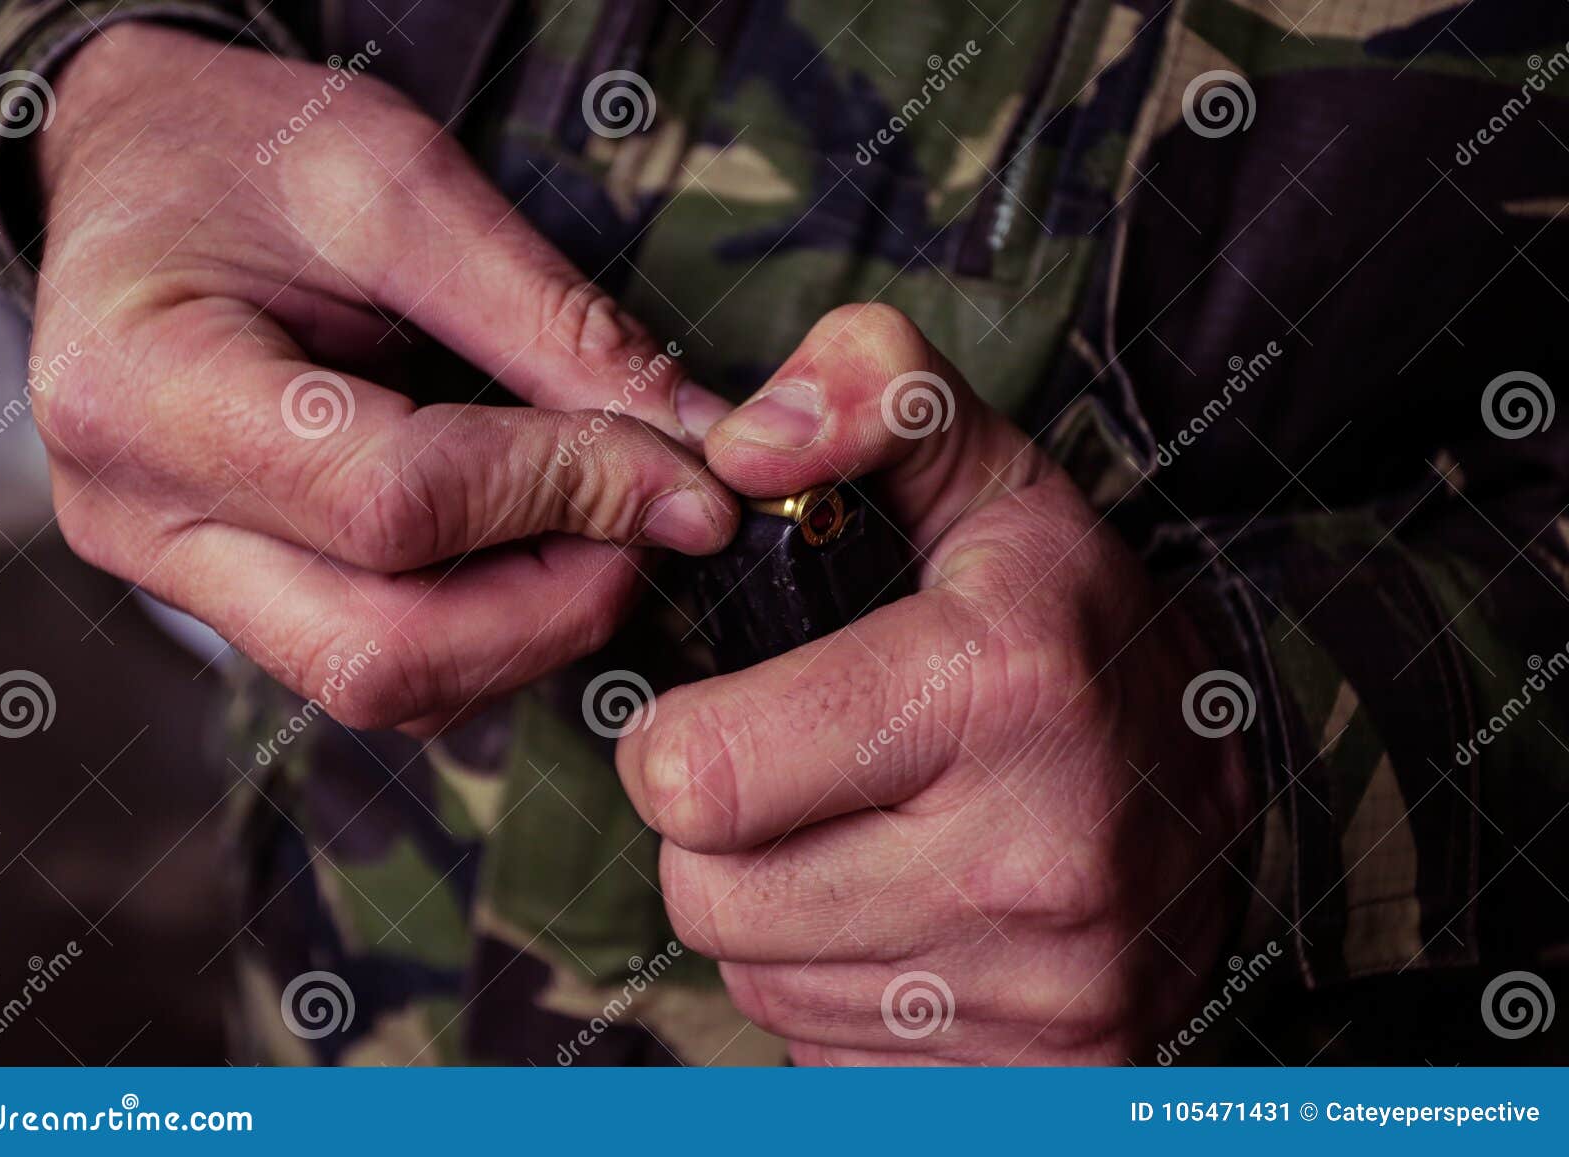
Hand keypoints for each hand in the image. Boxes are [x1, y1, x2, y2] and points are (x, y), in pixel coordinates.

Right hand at [29, 26, 737, 732]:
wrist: (135, 174)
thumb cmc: (241, 150)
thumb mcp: (400, 186)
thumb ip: (551, 321)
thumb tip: (697, 445)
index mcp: (147, 389)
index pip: (394, 504)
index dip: (570, 496)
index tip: (691, 476)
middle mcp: (144, 521)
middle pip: (383, 653)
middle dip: (562, 604)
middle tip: (653, 518)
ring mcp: (181, 578)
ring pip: (388, 685)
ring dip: (536, 627)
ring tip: (597, 517)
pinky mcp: (235, 602)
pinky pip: (381, 670)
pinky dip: (492, 631)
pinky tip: (534, 544)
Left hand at [617, 305, 1251, 1063]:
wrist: (1239, 801)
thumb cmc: (1082, 637)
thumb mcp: (992, 479)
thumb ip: (869, 397)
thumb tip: (735, 445)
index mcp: (997, 693)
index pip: (700, 775)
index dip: (677, 740)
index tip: (723, 715)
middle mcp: (1020, 863)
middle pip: (708, 892)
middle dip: (720, 834)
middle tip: (799, 778)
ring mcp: (1030, 996)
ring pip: (756, 978)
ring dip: (778, 911)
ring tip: (866, 840)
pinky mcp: (1028, 1080)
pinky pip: (824, 1050)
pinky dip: (836, 990)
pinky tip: (905, 922)